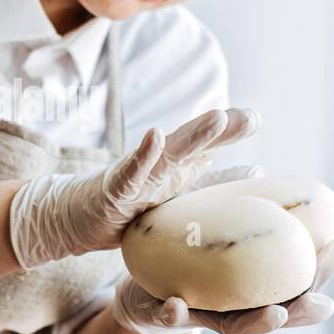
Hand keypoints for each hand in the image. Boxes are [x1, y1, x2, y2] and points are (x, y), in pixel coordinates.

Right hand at [9, 106, 259, 269]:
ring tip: (217, 118)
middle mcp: (159, 165)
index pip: (208, 145)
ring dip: (193, 135)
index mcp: (176, 167)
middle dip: (220, 129)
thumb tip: (259, 171)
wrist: (74, 216)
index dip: (231, 131)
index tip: (255, 119)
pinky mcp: (114, 189)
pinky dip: (143, 155)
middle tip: (249, 118)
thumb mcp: (178, 196)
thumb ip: (215, 184)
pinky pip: (131, 172)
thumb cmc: (128, 205)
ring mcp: (137, 175)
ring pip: (168, 153)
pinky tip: (154, 135)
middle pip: (193, 142)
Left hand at [112, 159, 333, 333]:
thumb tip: (261, 172)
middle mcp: (234, 308)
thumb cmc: (190, 258)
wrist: (140, 286)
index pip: (296, 281)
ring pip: (234, 327)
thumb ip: (236, 208)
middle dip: (301, 309)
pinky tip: (176, 303)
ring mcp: (202, 316)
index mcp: (252, 287)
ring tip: (275, 314)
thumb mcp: (215, 230)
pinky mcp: (164, 315)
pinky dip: (175, 312)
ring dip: (256, 323)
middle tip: (320, 299)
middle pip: (277, 314)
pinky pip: (170, 316)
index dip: (320, 269)